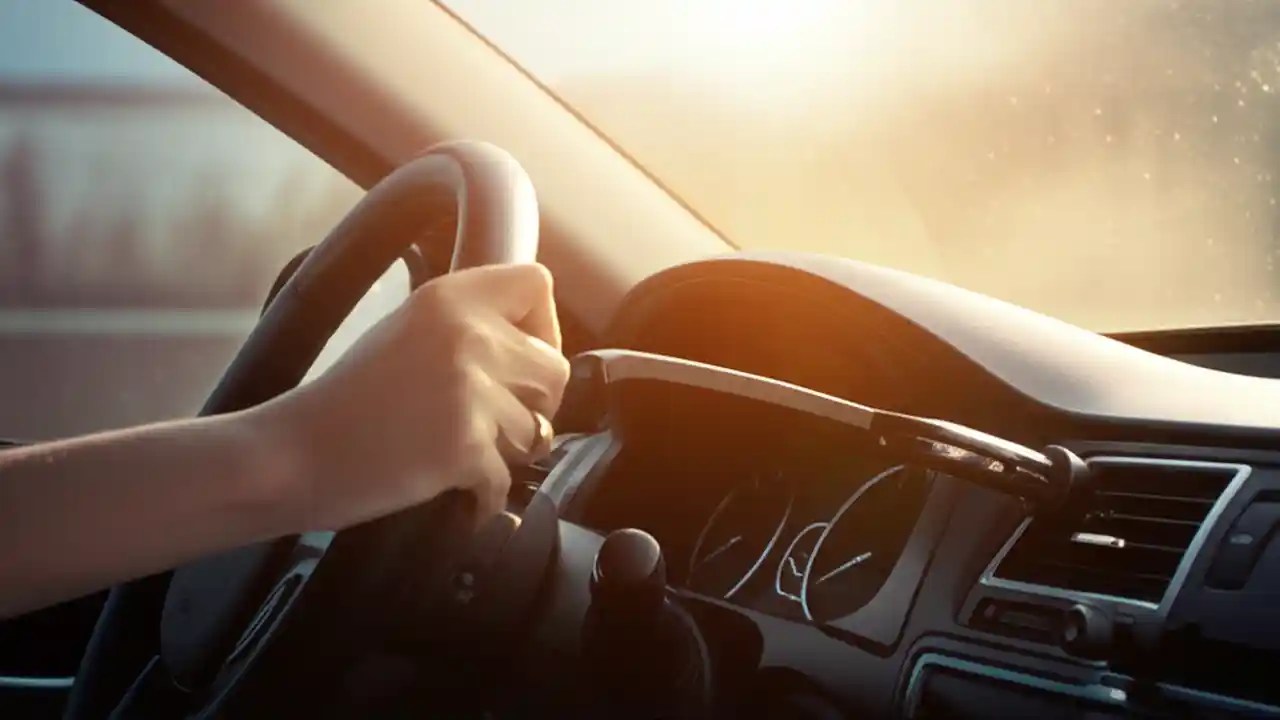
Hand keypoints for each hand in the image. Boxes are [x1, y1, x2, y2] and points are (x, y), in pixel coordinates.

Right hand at [262, 263, 570, 531]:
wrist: (294, 454)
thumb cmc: (349, 402)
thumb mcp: (408, 331)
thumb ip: (468, 326)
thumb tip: (534, 344)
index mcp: (450, 298)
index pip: (537, 284)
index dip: (542, 326)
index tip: (521, 357)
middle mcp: (467, 336)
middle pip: (555, 367)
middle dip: (537, 402)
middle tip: (498, 420)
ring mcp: (468, 392)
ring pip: (539, 430)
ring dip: (509, 451)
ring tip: (464, 453)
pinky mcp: (465, 447)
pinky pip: (506, 479)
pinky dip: (485, 497)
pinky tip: (460, 494)